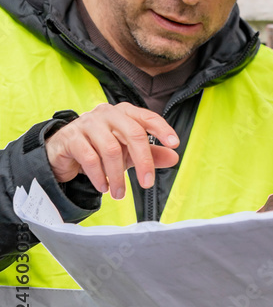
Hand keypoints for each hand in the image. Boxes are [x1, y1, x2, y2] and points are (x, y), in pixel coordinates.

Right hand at [45, 103, 179, 198]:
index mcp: (124, 112)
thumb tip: (174, 158)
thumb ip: (150, 154)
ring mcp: (88, 123)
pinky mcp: (71, 137)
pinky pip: (90, 158)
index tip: (174, 144)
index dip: (162, 129)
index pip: (147, 117)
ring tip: (119, 194)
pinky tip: (103, 187)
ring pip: (111, 149)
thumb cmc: (99, 148)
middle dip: (143, 160)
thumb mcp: (127, 152)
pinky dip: (99, 176)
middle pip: (133, 133)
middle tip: (147, 183)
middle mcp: (107, 113)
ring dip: (117, 175)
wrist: (62, 152)